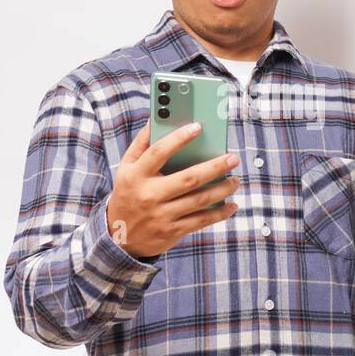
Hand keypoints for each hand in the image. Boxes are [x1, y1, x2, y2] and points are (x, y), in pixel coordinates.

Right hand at [105, 120, 241, 258]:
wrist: (118, 236)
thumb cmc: (128, 193)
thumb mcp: (126, 168)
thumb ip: (141, 144)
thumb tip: (156, 119)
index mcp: (136, 175)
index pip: (158, 152)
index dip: (178, 138)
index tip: (198, 127)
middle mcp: (149, 195)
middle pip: (189, 178)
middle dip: (215, 167)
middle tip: (233, 158)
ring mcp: (161, 215)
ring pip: (199, 200)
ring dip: (222, 189)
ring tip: (236, 180)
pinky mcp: (172, 231)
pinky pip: (201, 221)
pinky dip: (220, 213)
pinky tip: (231, 205)